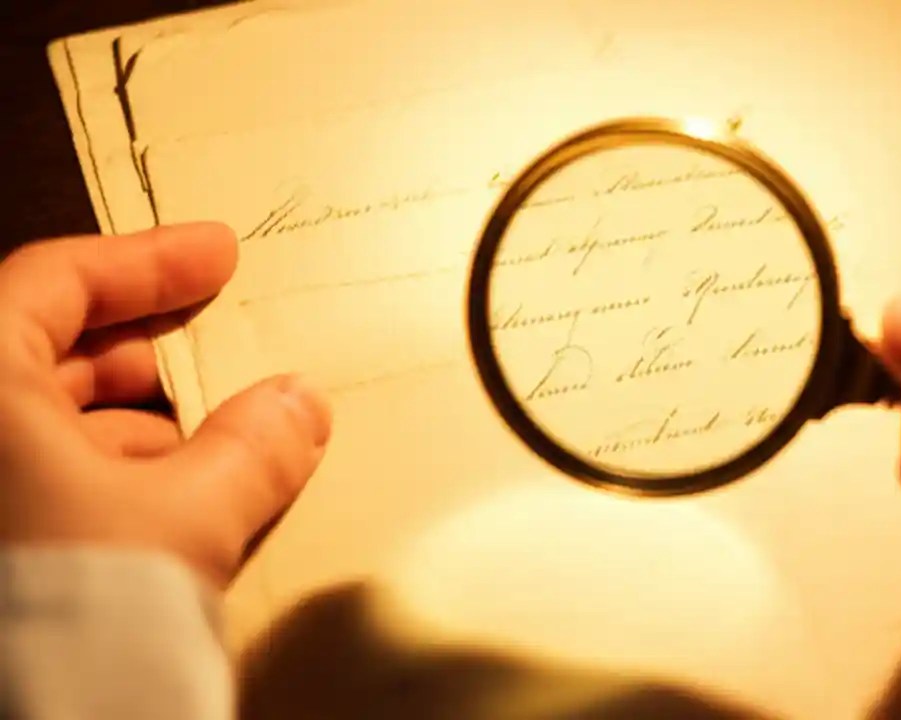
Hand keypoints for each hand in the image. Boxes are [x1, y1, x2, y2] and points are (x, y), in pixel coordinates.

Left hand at [0, 223, 330, 587]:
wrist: (28, 718)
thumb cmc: (77, 603)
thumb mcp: (183, 515)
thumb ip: (253, 447)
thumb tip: (301, 403)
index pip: (55, 281)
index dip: (148, 261)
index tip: (217, 252)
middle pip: (47, 351)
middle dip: (144, 350)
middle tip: (218, 341)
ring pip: (42, 422)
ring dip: (133, 423)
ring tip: (216, 439)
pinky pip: (36, 478)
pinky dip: (104, 474)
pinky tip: (171, 498)